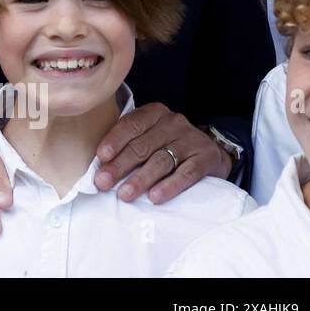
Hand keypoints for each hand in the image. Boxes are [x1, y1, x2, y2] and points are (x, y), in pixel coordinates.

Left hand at [93, 103, 228, 203]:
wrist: (210, 152)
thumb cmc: (168, 145)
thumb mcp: (149, 136)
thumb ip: (128, 144)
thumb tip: (100, 167)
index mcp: (154, 113)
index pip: (131, 124)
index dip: (115, 140)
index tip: (101, 157)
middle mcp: (173, 122)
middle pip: (142, 146)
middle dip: (120, 165)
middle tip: (103, 182)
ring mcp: (191, 140)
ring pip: (161, 160)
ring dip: (141, 179)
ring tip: (124, 194)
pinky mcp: (206, 158)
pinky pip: (186, 173)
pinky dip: (169, 186)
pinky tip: (154, 197)